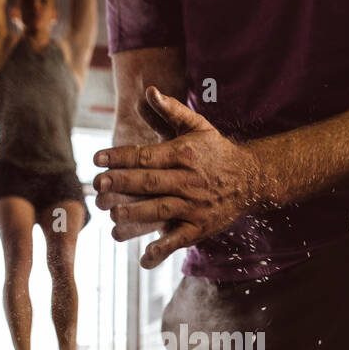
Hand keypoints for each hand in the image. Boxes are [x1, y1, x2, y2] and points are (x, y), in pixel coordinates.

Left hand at [93, 87, 263, 268]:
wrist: (251, 180)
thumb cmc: (216, 151)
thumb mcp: (198, 126)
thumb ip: (170, 111)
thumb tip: (148, 91)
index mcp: (184, 154)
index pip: (147, 155)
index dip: (120, 157)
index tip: (97, 159)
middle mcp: (188, 180)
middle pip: (150, 182)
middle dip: (123, 184)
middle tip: (98, 185)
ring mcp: (194, 206)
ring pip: (162, 210)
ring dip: (136, 215)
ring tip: (113, 217)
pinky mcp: (200, 228)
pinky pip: (179, 240)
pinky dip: (163, 250)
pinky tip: (144, 258)